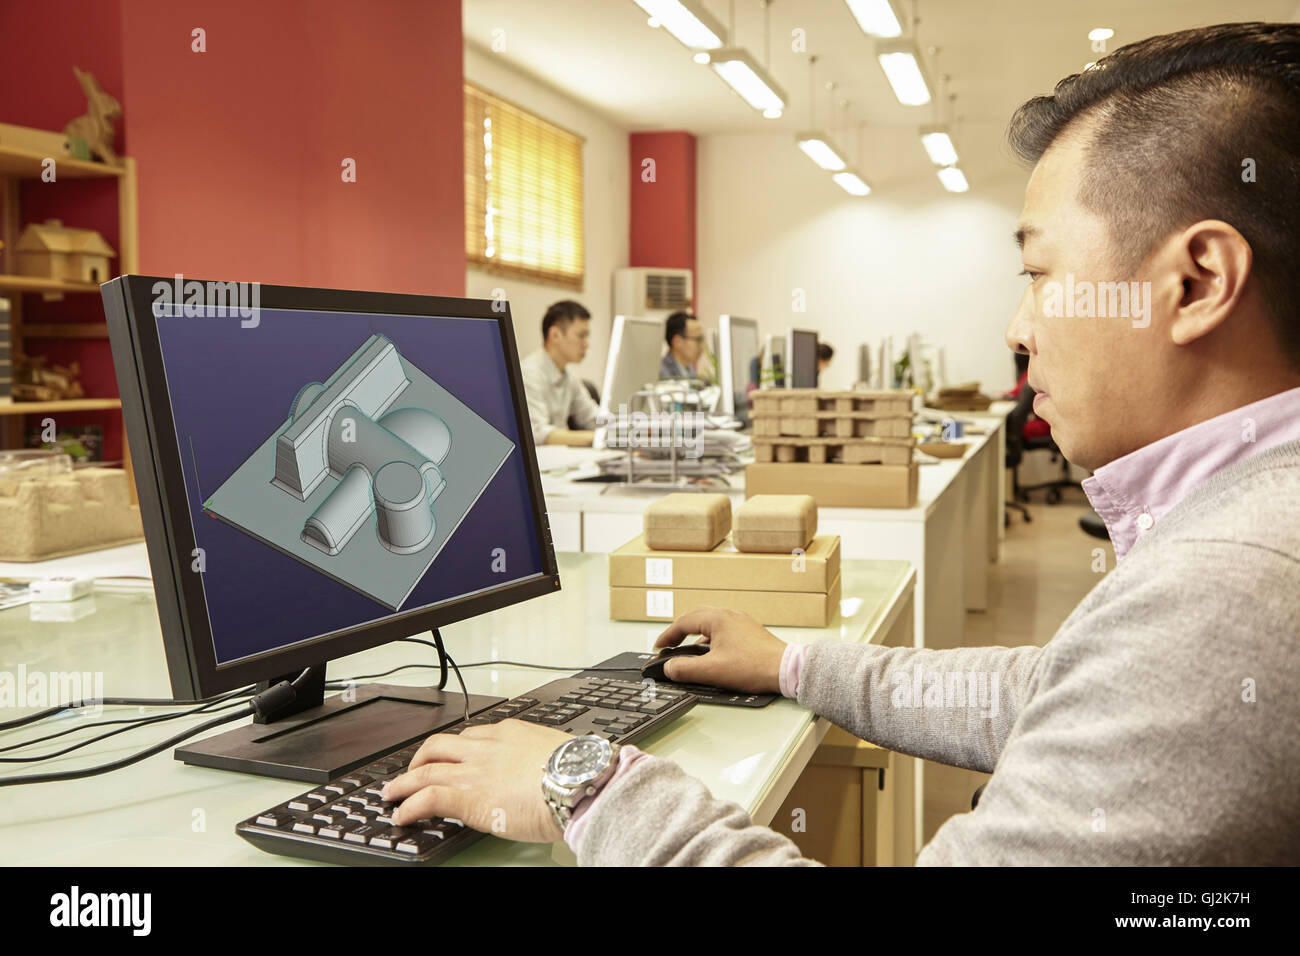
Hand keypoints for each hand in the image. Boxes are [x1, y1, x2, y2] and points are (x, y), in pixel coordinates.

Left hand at [382, 719, 571, 842]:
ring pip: (425, 770)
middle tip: (409, 772)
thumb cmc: (577, 770)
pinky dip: (410, 806)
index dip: (451, 749)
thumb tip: (544, 770)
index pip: (469, 736)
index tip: (445, 757)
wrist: (578, 781)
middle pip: (438, 747)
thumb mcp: (555, 753)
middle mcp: (486, 748)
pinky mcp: (469, 798)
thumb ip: (538, 757)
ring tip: (392, 794)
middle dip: (418, 760)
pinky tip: (401, 815)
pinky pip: (428, 799)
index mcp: (508, 733)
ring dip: (404, 783)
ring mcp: (475, 772)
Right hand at [654, 607, 787, 693]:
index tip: (659, 646)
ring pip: (711, 623)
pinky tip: (713, 654)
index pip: (683, 622)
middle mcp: (730, 615)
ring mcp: (742, 622)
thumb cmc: (754, 666)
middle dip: (680, 630)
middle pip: (696, 616)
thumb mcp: (712, 671)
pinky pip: (724, 630)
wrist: (785, 669)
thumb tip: (669, 668)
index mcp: (718, 619)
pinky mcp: (750, 632)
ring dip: (696, 634)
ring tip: (689, 649)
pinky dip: (711, 639)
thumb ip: (685, 669)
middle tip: (670, 643)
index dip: (668, 635)